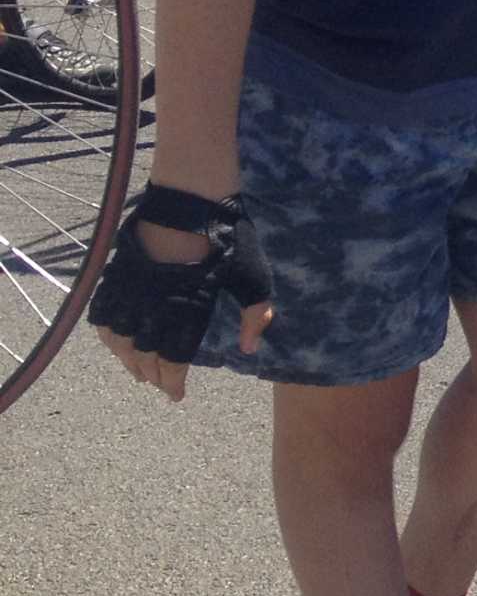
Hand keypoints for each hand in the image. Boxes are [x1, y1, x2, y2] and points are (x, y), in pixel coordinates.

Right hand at [88, 196, 273, 403]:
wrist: (192, 200)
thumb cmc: (229, 239)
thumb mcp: (253, 276)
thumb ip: (254, 315)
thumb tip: (250, 350)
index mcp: (188, 309)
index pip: (173, 357)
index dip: (173, 381)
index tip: (177, 395)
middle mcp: (155, 304)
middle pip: (144, 353)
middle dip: (150, 375)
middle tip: (157, 386)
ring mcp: (132, 289)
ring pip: (120, 338)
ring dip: (127, 359)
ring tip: (137, 372)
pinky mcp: (118, 274)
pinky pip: (103, 312)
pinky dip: (107, 333)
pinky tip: (115, 341)